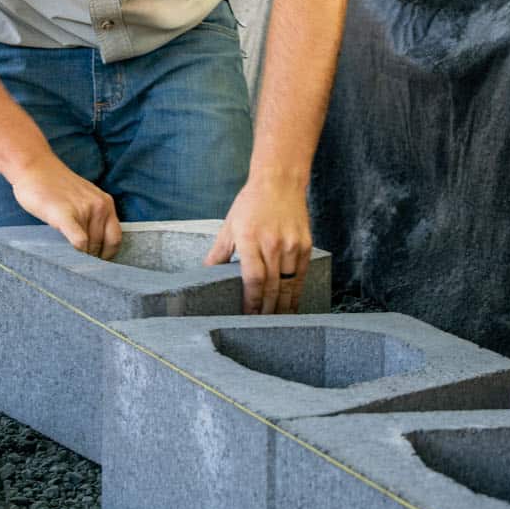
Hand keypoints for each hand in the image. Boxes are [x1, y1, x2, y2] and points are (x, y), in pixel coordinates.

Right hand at [9, 157, 120, 257]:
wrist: (33, 166)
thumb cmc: (55, 186)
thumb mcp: (84, 198)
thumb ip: (93, 217)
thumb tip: (96, 248)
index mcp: (106, 203)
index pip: (115, 239)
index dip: (107, 255)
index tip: (96, 264)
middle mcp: (99, 206)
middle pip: (102, 245)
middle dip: (92, 258)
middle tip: (79, 266)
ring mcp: (83, 209)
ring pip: (90, 246)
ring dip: (82, 257)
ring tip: (70, 261)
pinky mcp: (65, 215)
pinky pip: (79, 241)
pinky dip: (76, 251)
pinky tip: (68, 254)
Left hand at [204, 178, 311, 313]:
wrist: (280, 181)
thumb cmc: (251, 203)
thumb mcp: (230, 225)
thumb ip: (219, 253)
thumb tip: (205, 274)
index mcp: (250, 239)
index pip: (253, 279)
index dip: (252, 302)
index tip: (248, 316)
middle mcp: (272, 243)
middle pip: (272, 286)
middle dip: (267, 310)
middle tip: (261, 327)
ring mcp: (291, 245)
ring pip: (288, 285)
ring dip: (283, 307)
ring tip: (277, 323)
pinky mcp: (305, 245)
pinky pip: (300, 276)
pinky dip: (296, 292)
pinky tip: (291, 305)